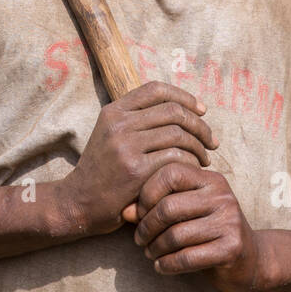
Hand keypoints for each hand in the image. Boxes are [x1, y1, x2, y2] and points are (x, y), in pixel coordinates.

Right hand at [59, 81, 216, 235]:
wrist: (79, 202)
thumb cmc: (103, 170)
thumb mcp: (110, 135)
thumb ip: (137, 119)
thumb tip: (182, 107)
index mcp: (113, 111)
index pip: (156, 89)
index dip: (185, 96)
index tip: (202, 110)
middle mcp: (118, 124)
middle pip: (173, 111)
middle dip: (200, 125)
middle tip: (211, 141)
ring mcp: (125, 147)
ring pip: (178, 135)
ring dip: (199, 147)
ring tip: (204, 159)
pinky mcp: (135, 171)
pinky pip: (176, 158)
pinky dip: (191, 163)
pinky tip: (193, 171)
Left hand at [130, 162, 258, 291]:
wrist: (250, 260)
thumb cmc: (207, 232)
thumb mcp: (184, 213)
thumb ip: (154, 207)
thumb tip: (123, 211)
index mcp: (210, 179)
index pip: (170, 173)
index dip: (147, 194)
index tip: (138, 214)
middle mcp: (222, 195)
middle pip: (169, 207)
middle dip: (147, 227)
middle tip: (139, 240)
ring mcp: (229, 221)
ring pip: (175, 235)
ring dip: (155, 248)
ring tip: (149, 253)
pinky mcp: (231, 248)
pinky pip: (187, 257)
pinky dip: (167, 265)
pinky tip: (160, 267)